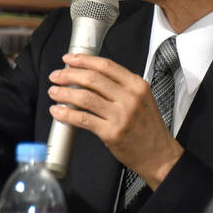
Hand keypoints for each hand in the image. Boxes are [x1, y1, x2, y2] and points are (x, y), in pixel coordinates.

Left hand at [47, 53, 183, 188]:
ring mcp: (120, 116)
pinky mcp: (111, 133)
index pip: (106, 65)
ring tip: (54, 92)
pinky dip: (67, 114)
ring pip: (84, 97)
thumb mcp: (141, 99)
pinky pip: (83, 119)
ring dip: (64, 93)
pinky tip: (58, 111)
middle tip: (57, 76)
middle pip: (92, 79)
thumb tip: (89, 77)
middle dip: (69, 75)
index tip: (70, 59)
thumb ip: (120, 86)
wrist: (159, 154)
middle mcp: (129, 98)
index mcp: (137, 85)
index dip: (84, 60)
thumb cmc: (148, 128)